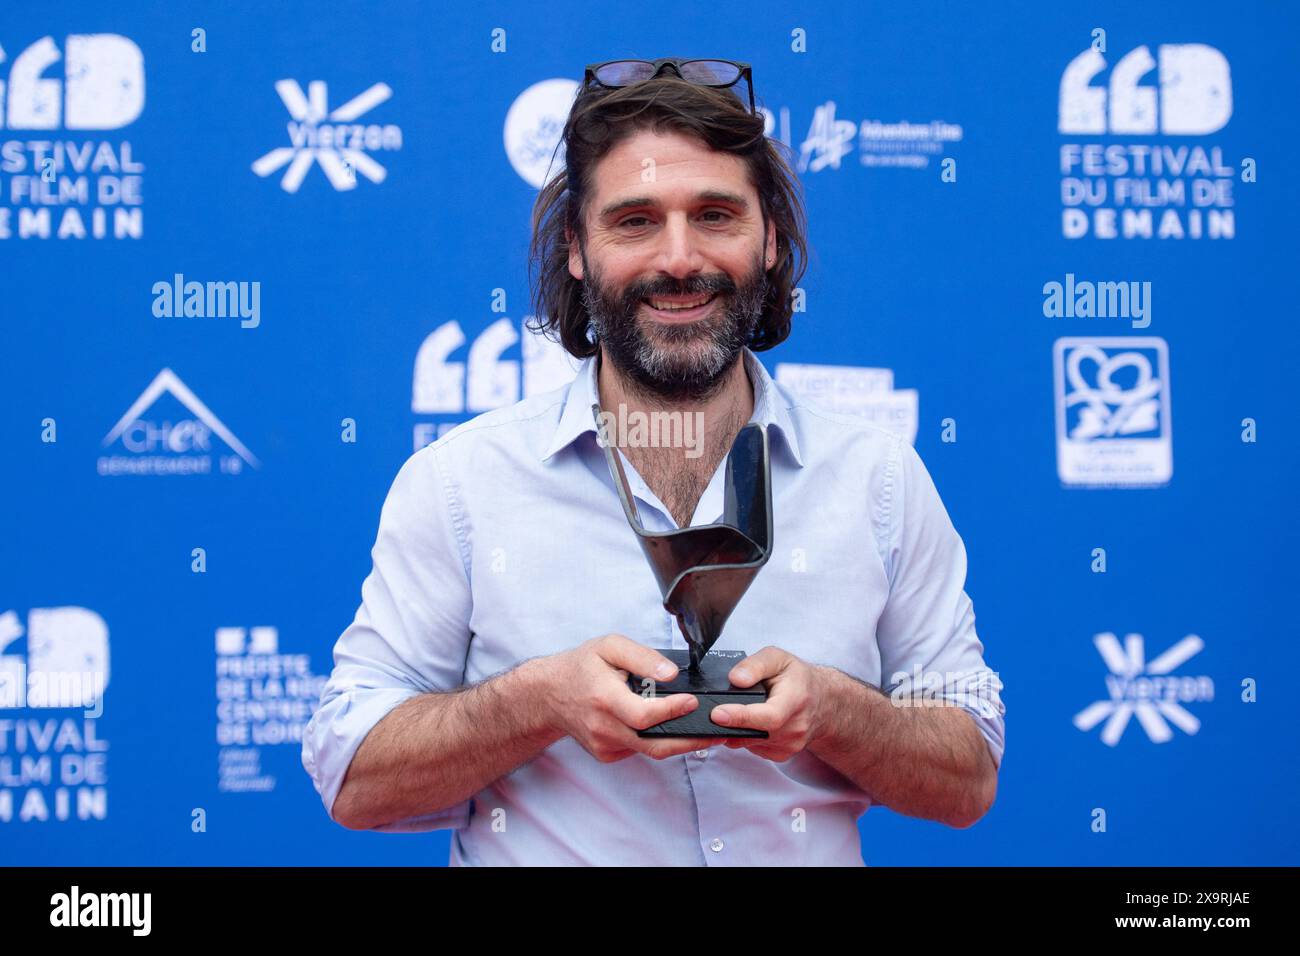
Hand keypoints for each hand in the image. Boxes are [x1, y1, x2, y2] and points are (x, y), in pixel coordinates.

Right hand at [540, 634, 722, 762]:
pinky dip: (655, 740)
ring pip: (650, 750)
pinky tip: (663, 726)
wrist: (549, 694)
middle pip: (654, 744)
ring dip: (678, 742)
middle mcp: (604, 727)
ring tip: (701, 729)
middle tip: (716, 731)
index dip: (672, 711)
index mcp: (604, 698)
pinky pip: (638, 750)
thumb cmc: (580, 667)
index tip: (692, 702)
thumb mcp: (609, 647)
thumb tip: (671, 674)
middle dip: (690, 740)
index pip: (644, 715)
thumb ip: (642, 657)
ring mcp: (604, 745)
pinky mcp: (607, 754)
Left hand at [711, 646, 825, 761]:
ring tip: (732, 712)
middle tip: (712, 713)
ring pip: (749, 743)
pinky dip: (744, 736)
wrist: (823, 702)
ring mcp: (789, 744)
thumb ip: (755, 665)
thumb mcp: (778, 658)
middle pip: (755, 733)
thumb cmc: (799, 679)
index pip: (769, 716)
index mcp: (796, 700)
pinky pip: (753, 748)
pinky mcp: (781, 755)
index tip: (718, 714)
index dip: (741, 717)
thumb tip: (735, 679)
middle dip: (729, 724)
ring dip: (734, 730)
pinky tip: (747, 722)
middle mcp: (796, 727)